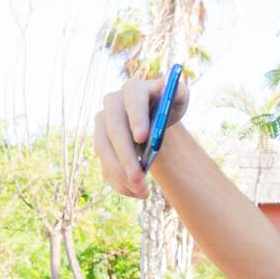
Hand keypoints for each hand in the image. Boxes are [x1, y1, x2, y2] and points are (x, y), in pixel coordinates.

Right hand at [93, 72, 188, 199]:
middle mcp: (112, 103)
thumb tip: (170, 86)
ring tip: (141, 190)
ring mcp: (102, 123)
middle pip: (115, 131)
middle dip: (126, 156)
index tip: (143, 139)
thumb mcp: (179, 96)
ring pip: (104, 150)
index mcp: (132, 89)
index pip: (132, 101)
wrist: (154, 115)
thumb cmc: (168, 104)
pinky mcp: (100, 142)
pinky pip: (104, 163)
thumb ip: (178, 90)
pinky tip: (135, 193)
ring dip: (119, 173)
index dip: (136, 119)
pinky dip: (117, 181)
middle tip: (139, 177)